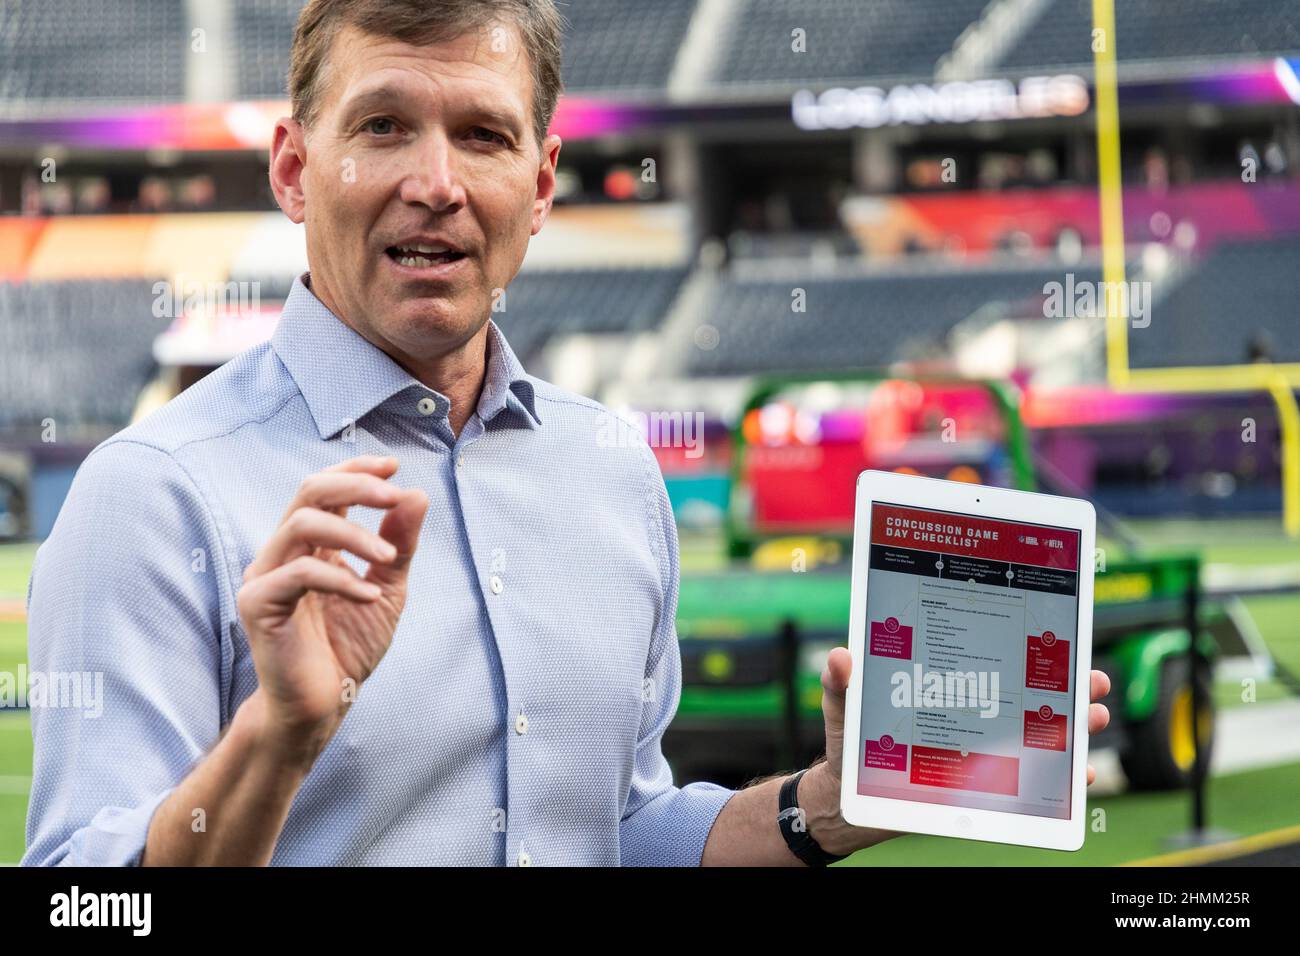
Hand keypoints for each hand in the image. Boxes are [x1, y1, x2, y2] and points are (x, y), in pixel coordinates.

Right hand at [236, 456, 427, 754]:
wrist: (323, 704)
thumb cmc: (349, 647)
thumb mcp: (387, 589)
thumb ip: (399, 545)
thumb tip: (416, 494)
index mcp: (311, 544)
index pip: (326, 487)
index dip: (357, 468)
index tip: (394, 466)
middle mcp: (283, 552)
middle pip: (310, 491)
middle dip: (356, 485)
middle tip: (394, 495)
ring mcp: (266, 575)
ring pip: (302, 524)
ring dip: (353, 532)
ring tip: (388, 556)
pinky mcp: (258, 604)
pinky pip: (299, 573)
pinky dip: (341, 578)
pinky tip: (368, 595)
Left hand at [803, 650, 1111, 854]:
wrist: (850, 801)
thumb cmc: (852, 747)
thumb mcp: (845, 712)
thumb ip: (840, 686)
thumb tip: (840, 658)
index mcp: (942, 687)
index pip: (989, 660)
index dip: (1025, 648)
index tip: (1059, 635)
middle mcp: (969, 714)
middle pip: (1025, 694)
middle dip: (1065, 685)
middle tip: (1093, 680)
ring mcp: (980, 751)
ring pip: (1036, 734)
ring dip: (1072, 727)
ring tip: (1096, 718)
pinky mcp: (980, 788)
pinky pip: (1029, 784)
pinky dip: (1058, 781)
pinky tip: (1082, 777)